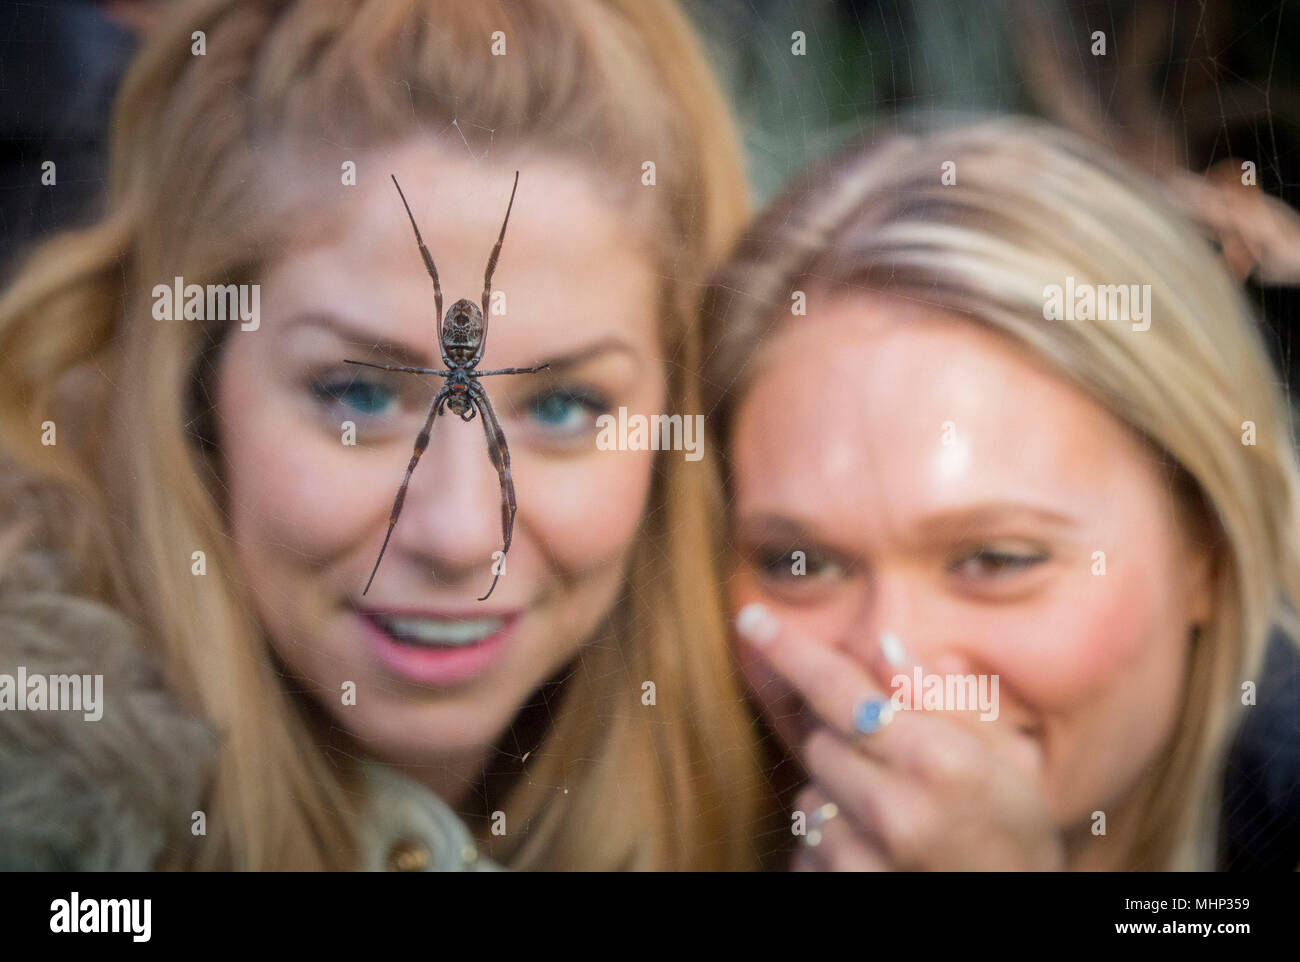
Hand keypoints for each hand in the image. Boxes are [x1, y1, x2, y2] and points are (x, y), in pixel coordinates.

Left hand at [737, 605, 1064, 870]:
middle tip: (888, 763)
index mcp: (941, 763)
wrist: (1017, 921)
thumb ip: (944, 700)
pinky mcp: (840, 893)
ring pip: (809, 802)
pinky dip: (831, 848)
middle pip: (817, 743)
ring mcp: (864, 863)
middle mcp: (897, 812)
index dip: (791, 652)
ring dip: (837, 800)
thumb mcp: (1009, 760)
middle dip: (841, 743)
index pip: (842, 692)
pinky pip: (806, 851)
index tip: (752, 620)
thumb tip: (883, 647)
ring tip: (896, 821)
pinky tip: (881, 857)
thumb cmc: (1017, 837)